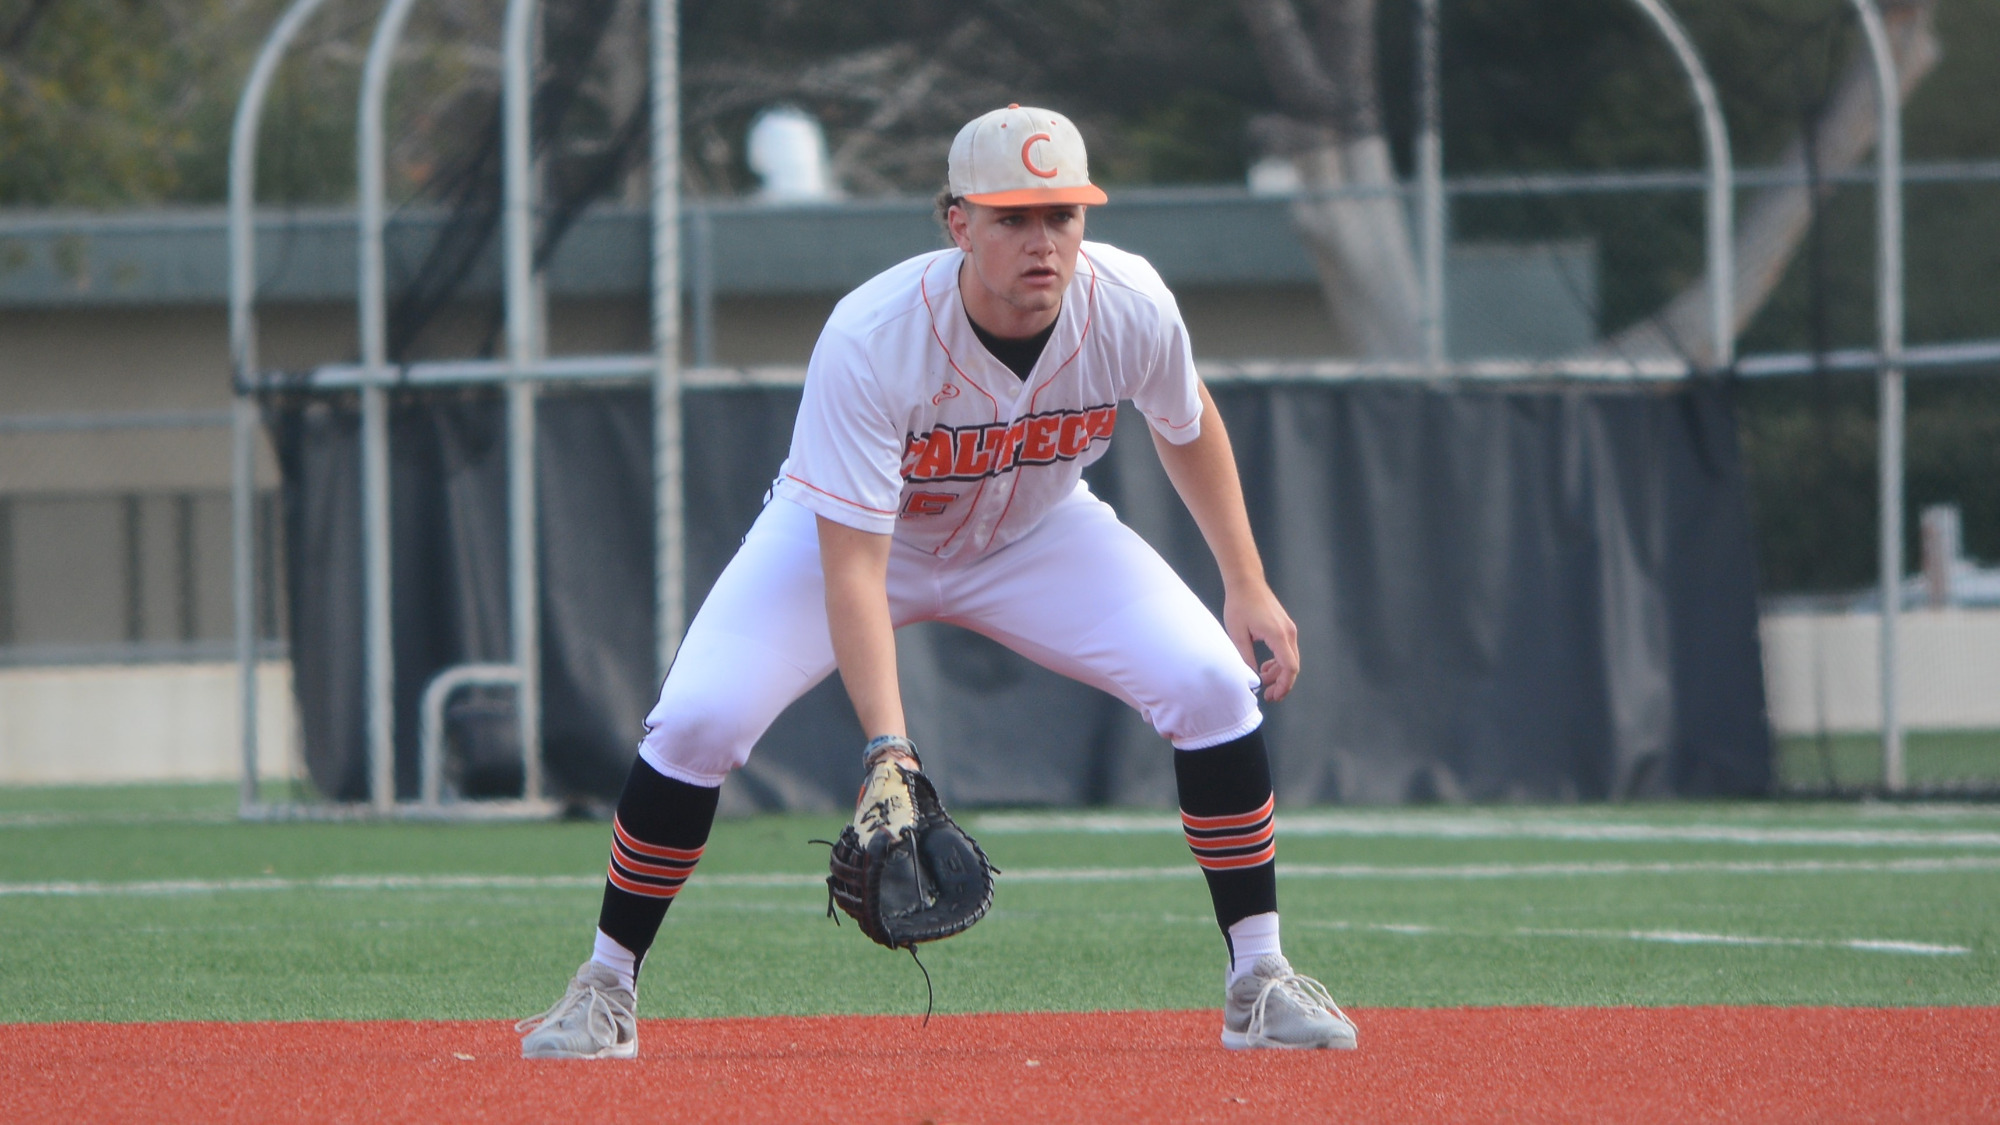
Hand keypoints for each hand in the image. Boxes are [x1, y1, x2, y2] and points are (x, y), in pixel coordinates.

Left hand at [1223, 581, 1299, 702]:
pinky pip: (1286, 649)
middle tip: (1268, 695)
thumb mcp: (1238, 634)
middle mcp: (1288, 632)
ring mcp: (1289, 629)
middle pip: (1293, 665)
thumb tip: (1251, 677)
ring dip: (1278, 672)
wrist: (1246, 582)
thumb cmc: (1239, 605)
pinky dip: (1278, 661)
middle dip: (1282, 683)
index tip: (1273, 695)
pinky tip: (1264, 666)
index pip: (1289, 667)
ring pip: (1290, 658)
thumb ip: (1246, 657)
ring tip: (1263, 680)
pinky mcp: (1285, 626)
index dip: (1284, 685)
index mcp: (1278, 635)